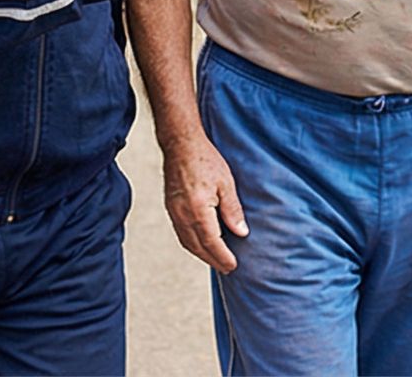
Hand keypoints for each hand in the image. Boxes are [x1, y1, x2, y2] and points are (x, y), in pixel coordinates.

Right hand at [161, 128, 247, 270]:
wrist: (180, 142)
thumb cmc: (204, 159)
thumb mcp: (226, 183)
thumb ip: (233, 210)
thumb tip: (241, 233)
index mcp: (198, 209)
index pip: (212, 242)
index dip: (223, 257)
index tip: (234, 265)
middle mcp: (183, 213)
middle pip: (198, 247)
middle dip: (213, 260)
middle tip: (227, 268)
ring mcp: (174, 210)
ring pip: (187, 242)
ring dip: (201, 254)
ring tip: (216, 260)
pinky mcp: (170, 206)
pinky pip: (180, 232)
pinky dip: (192, 243)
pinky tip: (201, 243)